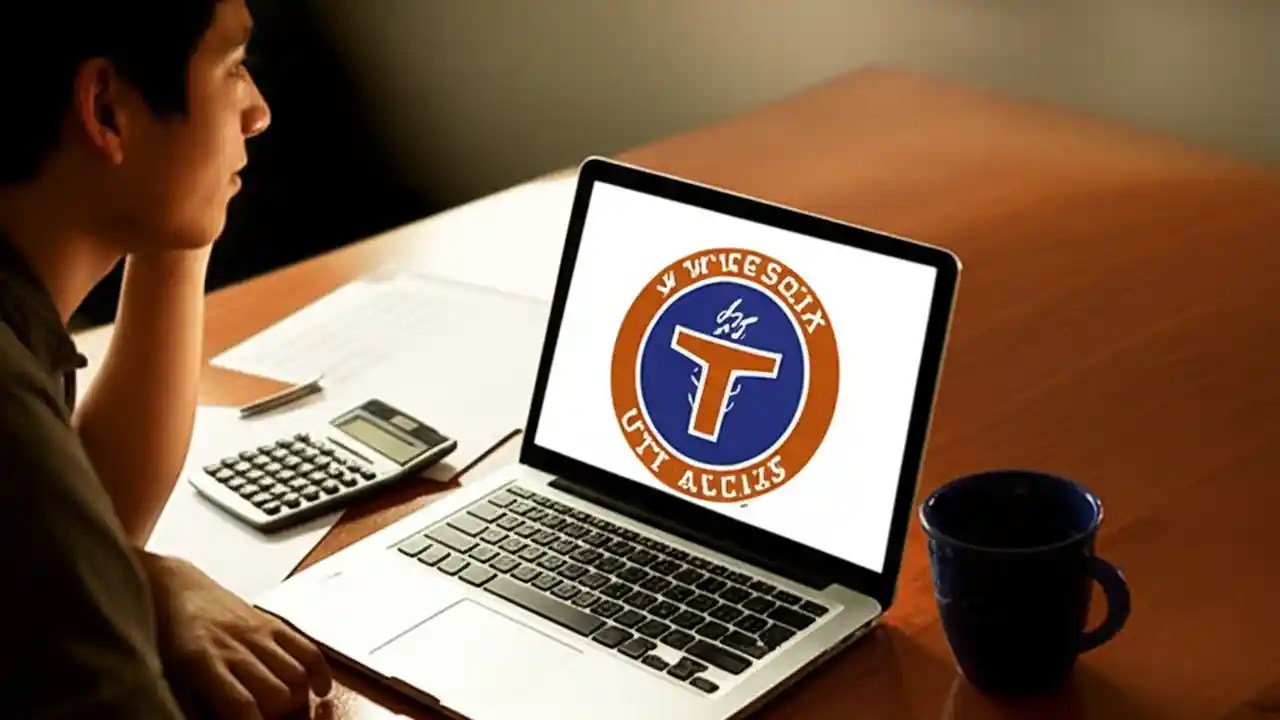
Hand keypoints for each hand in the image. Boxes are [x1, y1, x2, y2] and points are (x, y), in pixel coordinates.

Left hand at [142, 553, 332, 718]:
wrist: (170, 586)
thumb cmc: (163, 634)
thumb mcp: (169, 674)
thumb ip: (195, 703)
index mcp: (203, 662)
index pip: (241, 705)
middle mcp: (236, 647)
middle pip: (277, 694)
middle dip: (280, 717)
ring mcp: (258, 633)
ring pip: (295, 675)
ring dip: (296, 700)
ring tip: (289, 711)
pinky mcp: (272, 622)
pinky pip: (307, 649)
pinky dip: (319, 673)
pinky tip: (319, 690)